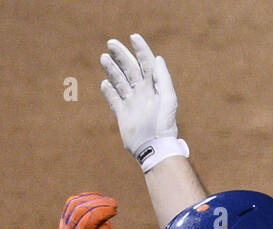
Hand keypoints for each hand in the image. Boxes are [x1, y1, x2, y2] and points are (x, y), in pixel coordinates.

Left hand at [59, 192, 119, 228]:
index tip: (115, 210)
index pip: (84, 225)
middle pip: (79, 212)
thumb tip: (105, 222)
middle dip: (98, 204)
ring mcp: (64, 226)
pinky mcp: (66, 219)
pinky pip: (72, 202)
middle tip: (114, 204)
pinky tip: (99, 198)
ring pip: (74, 204)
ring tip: (109, 202)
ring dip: (93, 199)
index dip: (100, 213)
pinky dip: (86, 197)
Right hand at [100, 33, 181, 164]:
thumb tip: (158, 58)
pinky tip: (105, 84)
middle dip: (121, 55)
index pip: (146, 64)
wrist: (154, 148)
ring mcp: (132, 104)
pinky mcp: (123, 115)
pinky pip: (114, 100)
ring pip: (120, 81)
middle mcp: (142, 93)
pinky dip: (109, 91)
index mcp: (153, 88)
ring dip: (112, 69)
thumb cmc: (164, 125)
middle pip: (130, 69)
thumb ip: (163, 79)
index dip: (141, 50)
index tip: (133, 36)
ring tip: (104, 57)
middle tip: (111, 43)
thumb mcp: (168, 100)